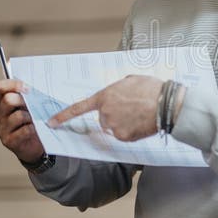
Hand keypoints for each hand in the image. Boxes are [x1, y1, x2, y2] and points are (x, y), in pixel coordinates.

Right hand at [0, 79, 43, 163]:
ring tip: (36, 119)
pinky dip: (33, 128)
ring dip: (31, 116)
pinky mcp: (8, 141)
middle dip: (25, 100)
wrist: (34, 146)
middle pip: (8, 100)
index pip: (1, 87)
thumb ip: (28, 95)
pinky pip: (24, 130)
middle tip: (36, 104)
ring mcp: (1, 128)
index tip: (29, 87)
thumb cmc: (31, 122)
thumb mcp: (28, 105)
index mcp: (0, 102)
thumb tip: (36, 86)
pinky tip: (36, 128)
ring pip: (18, 116)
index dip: (15, 84)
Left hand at [47, 75, 166, 140]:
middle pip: (103, 118)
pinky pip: (123, 135)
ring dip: (124, 123)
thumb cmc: (151, 90)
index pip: (78, 108)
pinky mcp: (123, 137)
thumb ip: (118, 89)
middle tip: (132, 107)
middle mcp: (105, 113)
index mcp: (104, 97)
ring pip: (114, 127)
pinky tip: (142, 122)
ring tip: (140, 113)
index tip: (51, 123)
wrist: (166, 104)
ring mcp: (113, 126)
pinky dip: (131, 131)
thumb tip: (117, 94)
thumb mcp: (130, 80)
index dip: (63, 116)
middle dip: (114, 114)